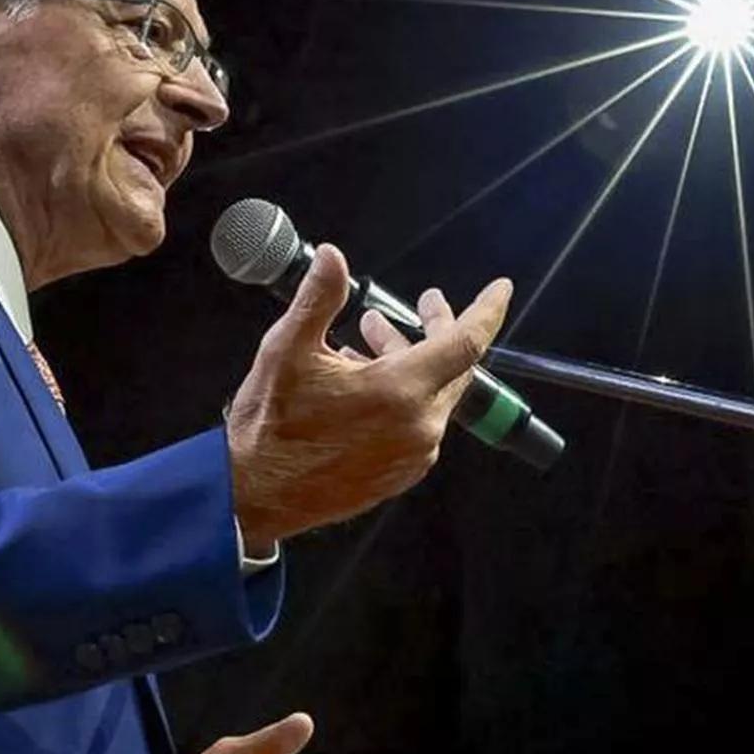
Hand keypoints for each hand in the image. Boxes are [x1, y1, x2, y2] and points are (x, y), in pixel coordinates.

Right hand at [226, 244, 511, 551]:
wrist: (253, 495)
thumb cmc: (269, 426)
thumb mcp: (287, 350)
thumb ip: (319, 299)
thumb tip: (332, 257)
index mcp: (399, 391)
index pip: (466, 343)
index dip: (487, 311)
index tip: (501, 289)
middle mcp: (418, 426)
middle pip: (451, 367)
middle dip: (439, 329)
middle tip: (422, 305)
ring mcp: (412, 455)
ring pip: (432, 396)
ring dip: (412, 362)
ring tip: (370, 339)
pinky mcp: (400, 475)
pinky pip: (419, 425)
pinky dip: (404, 397)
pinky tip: (366, 381)